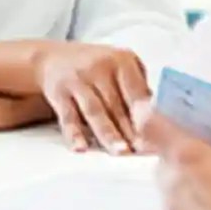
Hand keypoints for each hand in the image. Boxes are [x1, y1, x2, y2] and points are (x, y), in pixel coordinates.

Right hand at [34, 42, 150, 154]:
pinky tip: (80, 148)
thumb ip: (138, 86)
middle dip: (131, 130)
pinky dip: (74, 133)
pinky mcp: (59, 92)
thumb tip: (159, 115)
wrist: (51, 58)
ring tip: (120, 152)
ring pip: (95, 111)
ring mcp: (78, 79)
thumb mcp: (120, 63)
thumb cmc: (95, 66)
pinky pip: (68, 116)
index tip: (157, 138)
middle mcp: (100, 66)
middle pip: (118, 105)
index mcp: (122, 60)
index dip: (147, 117)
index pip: (137, 93)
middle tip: (143, 152)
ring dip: (108, 133)